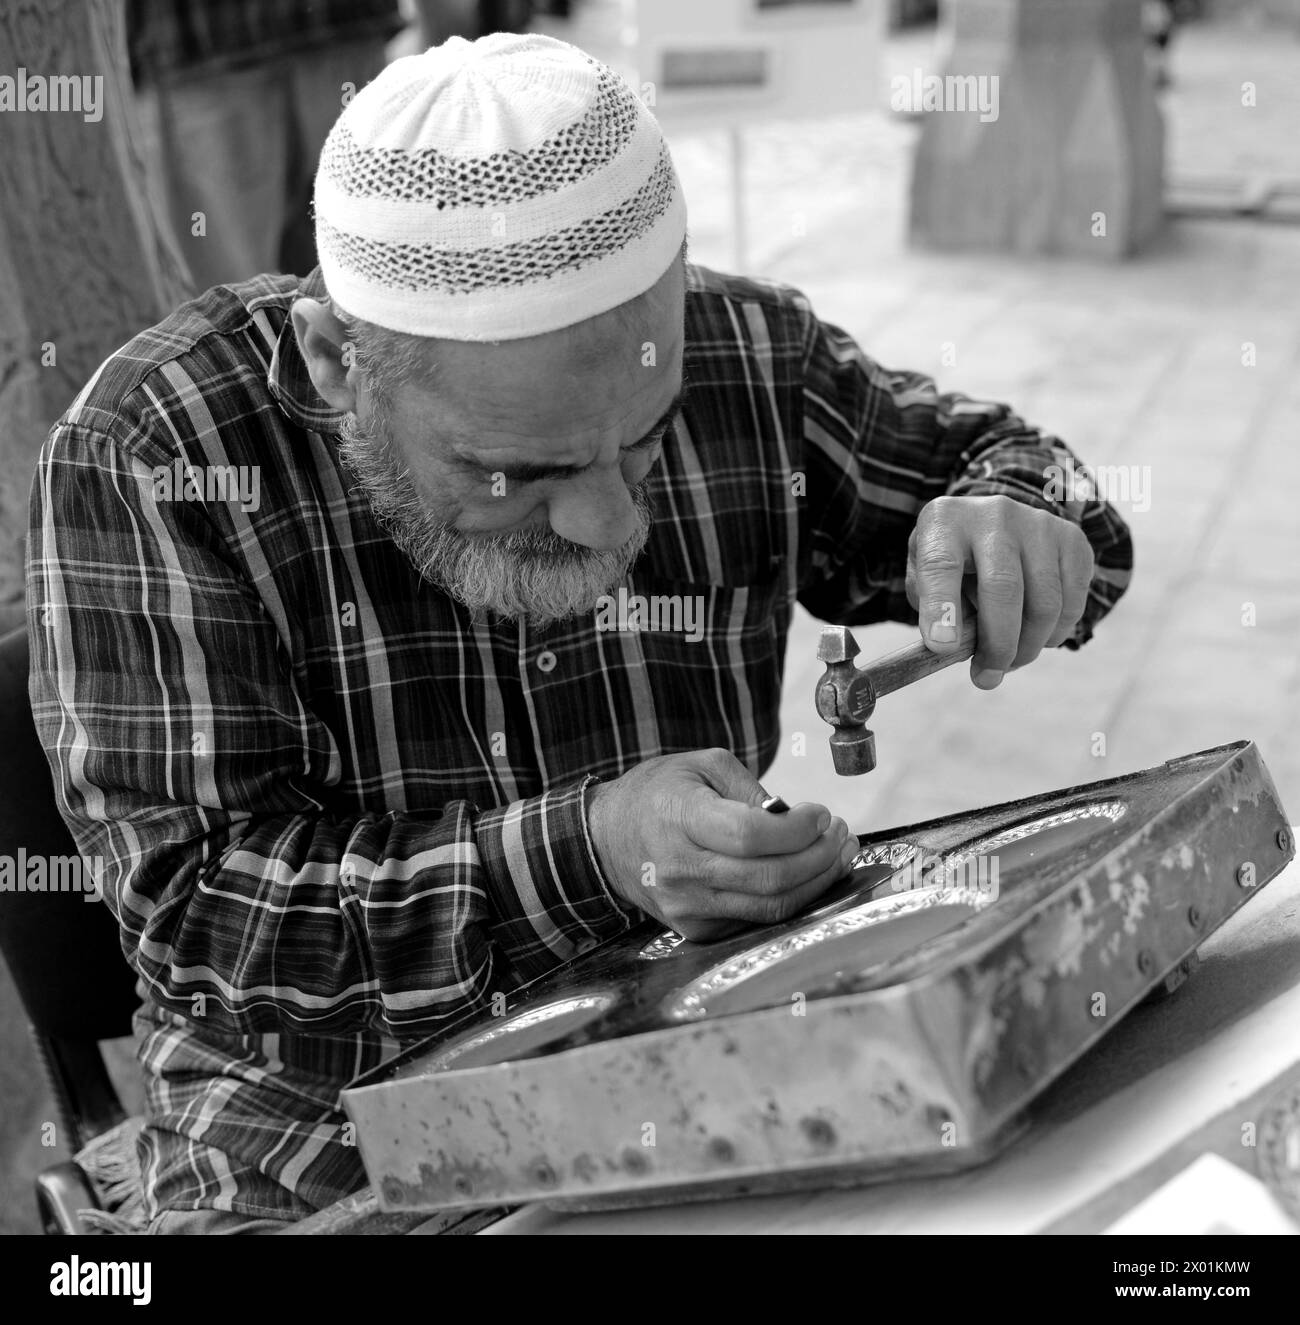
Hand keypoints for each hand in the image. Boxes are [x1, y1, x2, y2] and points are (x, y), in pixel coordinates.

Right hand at [586, 748, 858, 941]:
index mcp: (680, 819)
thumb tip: (795, 820)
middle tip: (840, 834)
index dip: (797, 830)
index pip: (750, 835)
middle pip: (770, 878)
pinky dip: (793, 899)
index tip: (820, 814)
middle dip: (820, 856)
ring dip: (817, 881)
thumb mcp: (702, 765)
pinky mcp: (696, 929)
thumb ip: (751, 788)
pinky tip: (809, 875)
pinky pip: (757, 920)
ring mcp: (688, 907)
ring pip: (771, 907)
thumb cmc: (659, 794)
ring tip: (837, 853)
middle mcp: (682, 870)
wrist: (607, 838)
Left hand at [905, 494, 1093, 688]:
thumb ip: (934, 610)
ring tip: (1009, 662)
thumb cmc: (952, 562)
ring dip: (1028, 647)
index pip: (941, 565)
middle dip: (997, 644)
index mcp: (945, 520)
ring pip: (1045, 602)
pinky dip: (1055, 633)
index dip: (942, 609)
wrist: (994, 523)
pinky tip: (1034, 637)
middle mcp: (994, 515)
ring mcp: (1038, 524)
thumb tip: (956, 647)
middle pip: (1003, 588)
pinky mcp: (1072, 541)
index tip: (943, 648)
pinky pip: (1071, 602)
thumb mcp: (924, 577)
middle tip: (986, 678)